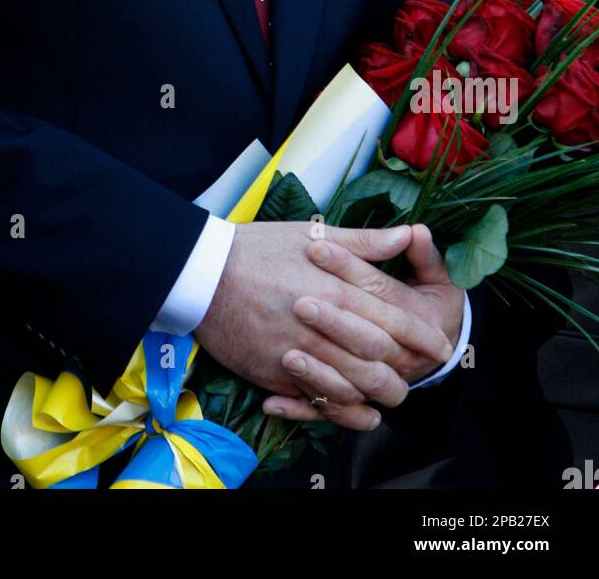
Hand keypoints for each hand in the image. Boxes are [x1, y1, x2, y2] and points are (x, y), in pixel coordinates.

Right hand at [195, 220, 446, 433]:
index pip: (394, 321)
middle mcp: (323, 327)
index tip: (440, 342)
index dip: (422, 335)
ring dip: (378, 393)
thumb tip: (408, 233)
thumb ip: (365, 242)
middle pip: (381, 361)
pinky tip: (356, 407)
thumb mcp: (313, 234)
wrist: (202, 273)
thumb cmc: (258, 248)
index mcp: (337, 290)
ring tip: (392, 391)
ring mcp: (299, 355)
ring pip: (354, 388)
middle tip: (421, 370)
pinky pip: (320, 403)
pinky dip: (343, 410)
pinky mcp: (276, 375)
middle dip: (408, 369)